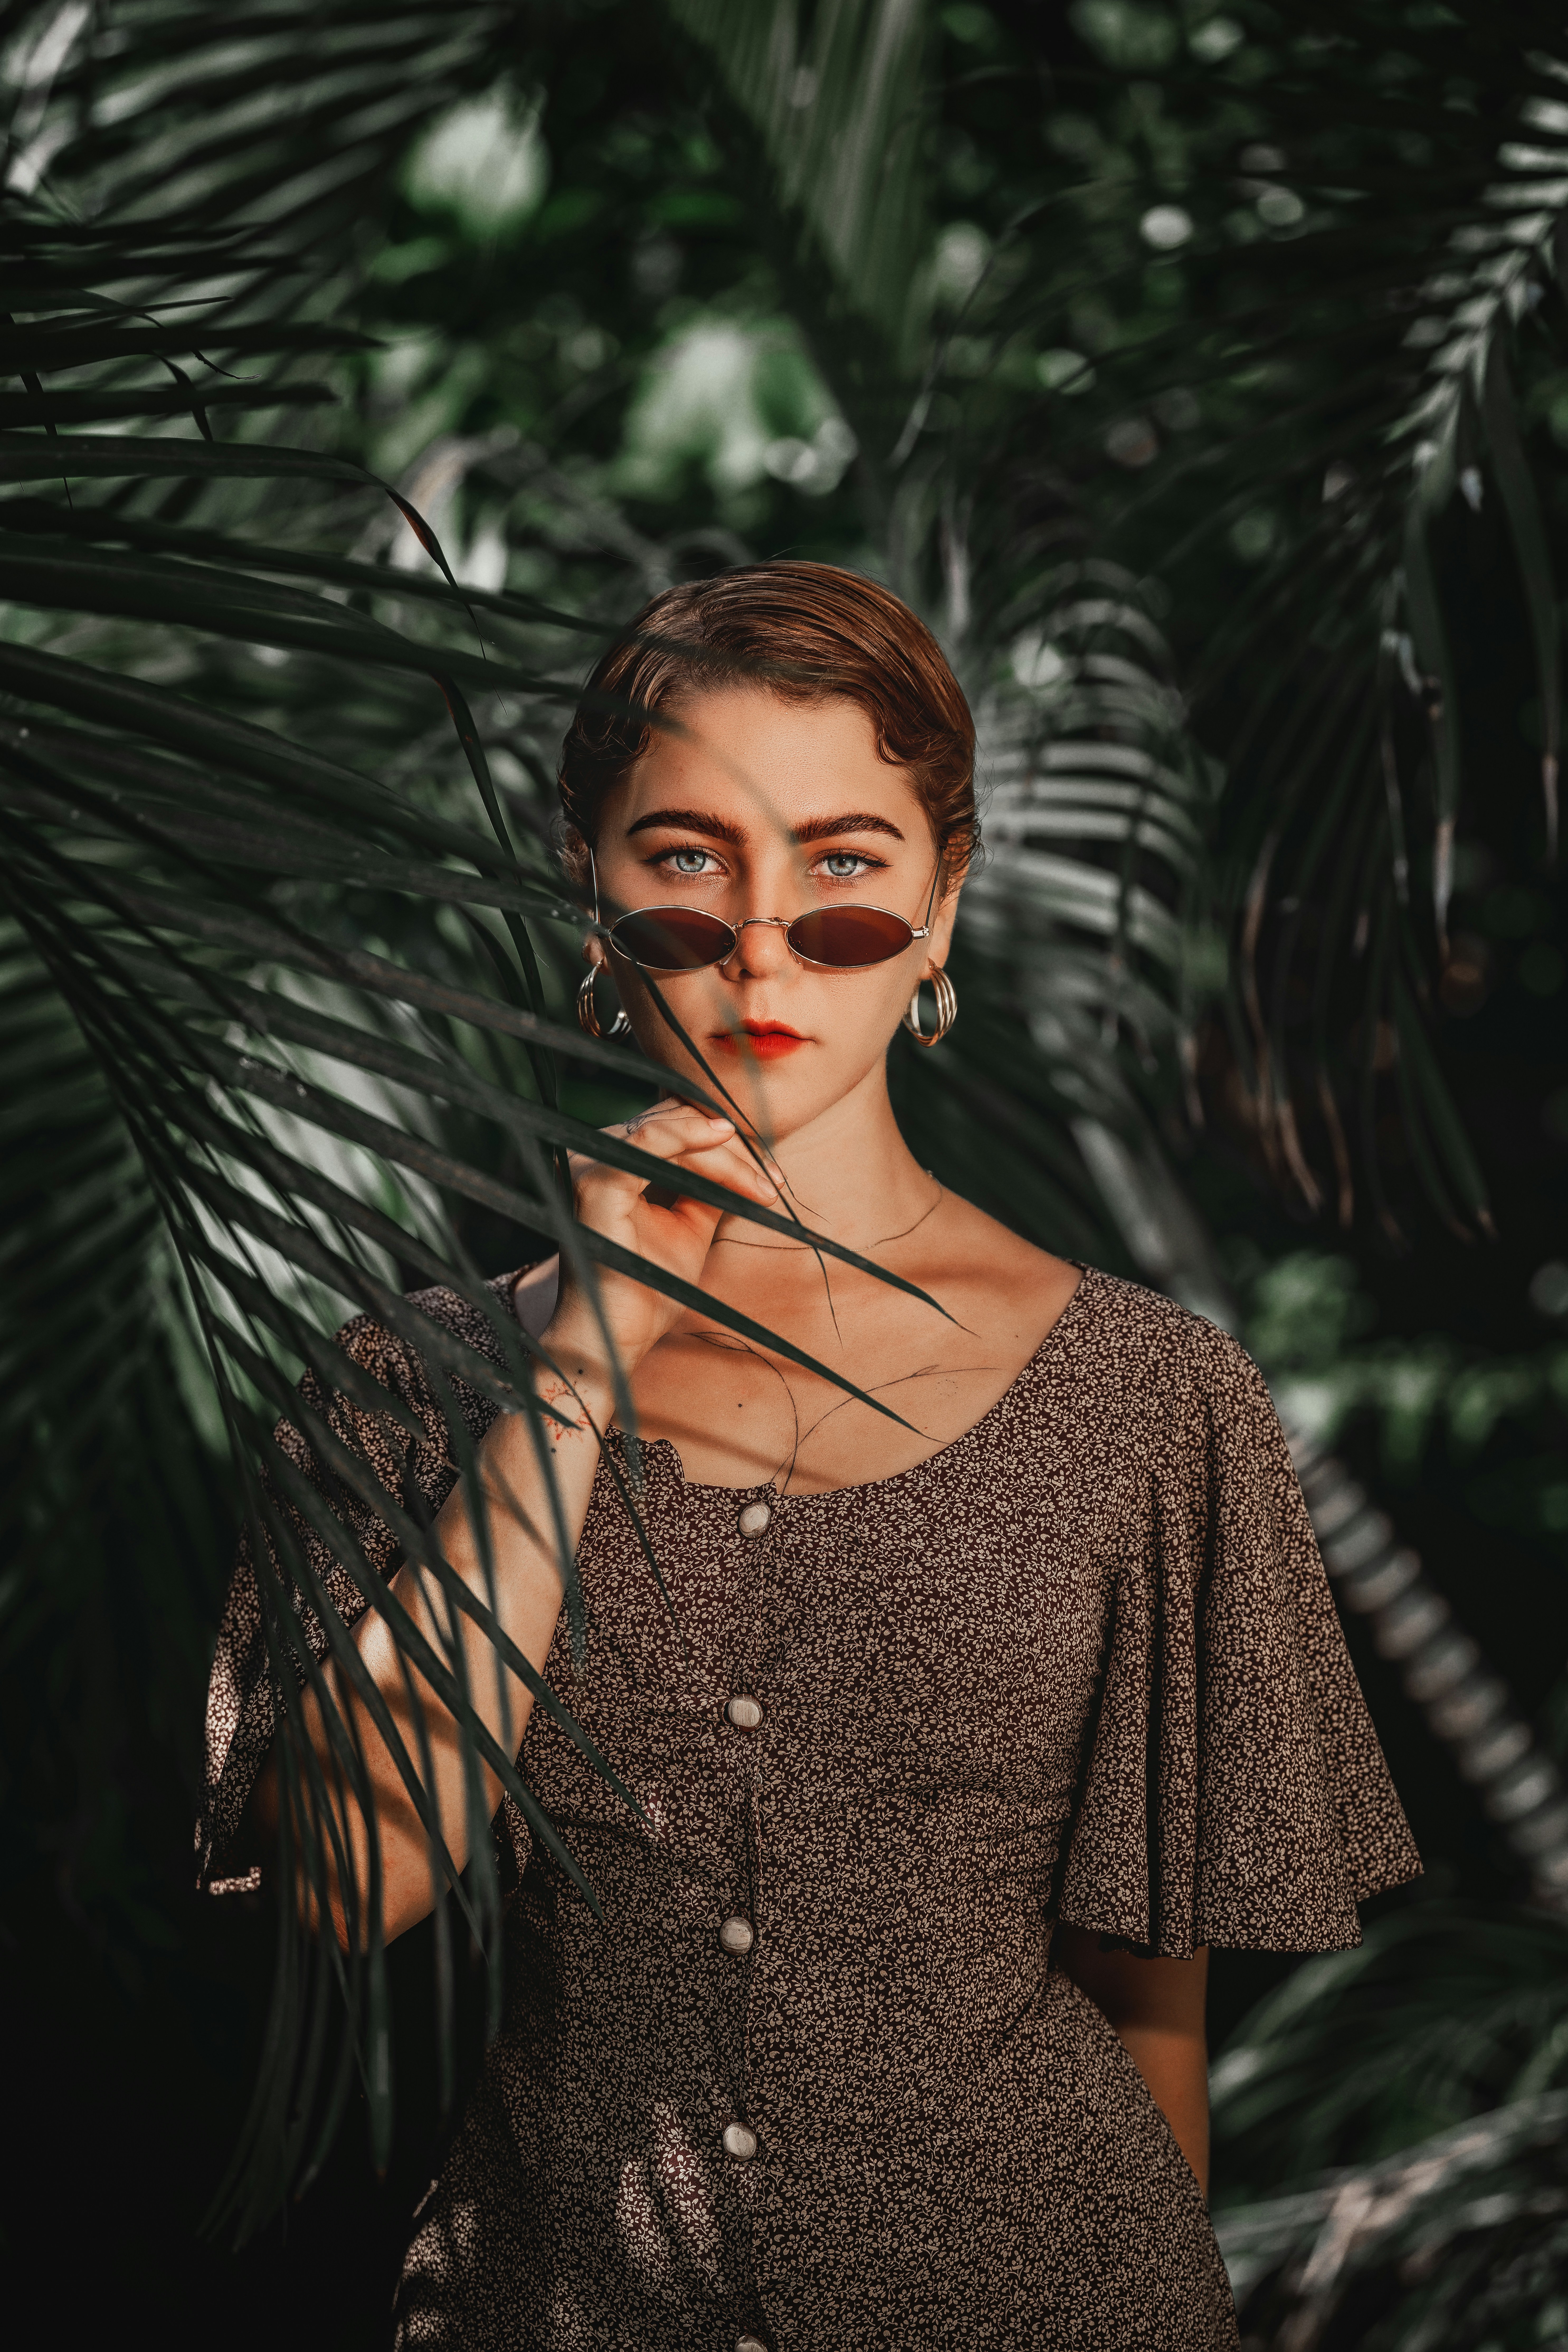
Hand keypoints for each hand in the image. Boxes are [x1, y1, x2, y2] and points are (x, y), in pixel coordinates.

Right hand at [542, 1100, 780, 1396]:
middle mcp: (594, 1157)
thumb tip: (750, 1157)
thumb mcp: (691, 1226)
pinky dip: (691, 1139)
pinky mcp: (596, 1182)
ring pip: (671, 1130)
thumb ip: (709, 1187)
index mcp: (612, 1165)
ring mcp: (590, 1166)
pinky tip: (725, 1143)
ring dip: (725, 1154)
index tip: (771, 1175)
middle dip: (733, 1150)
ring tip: (763, 1183)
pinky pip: (650, 1142)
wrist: (615, 1338)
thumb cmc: (648, 1288)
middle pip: (674, 1124)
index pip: (674, 1130)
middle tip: (773, 1179)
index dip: (726, 1146)